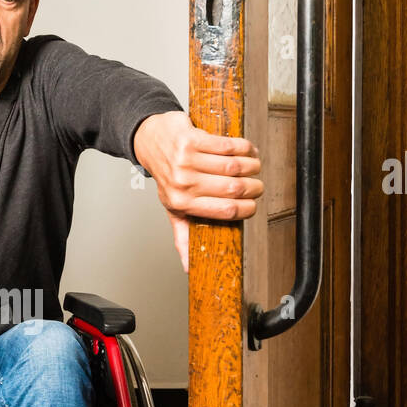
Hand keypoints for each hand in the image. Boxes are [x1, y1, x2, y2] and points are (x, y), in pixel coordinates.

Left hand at [133, 111, 262, 272]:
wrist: (150, 141)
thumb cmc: (167, 176)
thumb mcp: (173, 208)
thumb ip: (183, 236)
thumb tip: (189, 267)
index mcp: (182, 204)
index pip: (226, 211)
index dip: (247, 209)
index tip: (253, 205)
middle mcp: (183, 183)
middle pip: (234, 188)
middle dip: (253, 187)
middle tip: (257, 186)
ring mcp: (186, 160)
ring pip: (234, 165)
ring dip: (252, 165)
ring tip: (254, 167)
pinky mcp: (191, 139)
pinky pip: (227, 145)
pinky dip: (244, 147)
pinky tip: (248, 150)